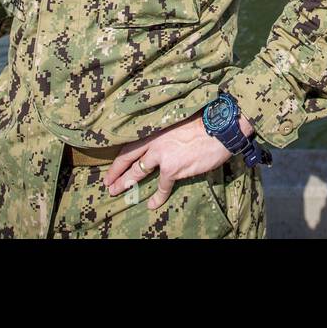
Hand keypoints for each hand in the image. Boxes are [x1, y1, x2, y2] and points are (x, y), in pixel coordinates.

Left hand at [104, 112, 254, 209]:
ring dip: (126, 183)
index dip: (120, 157)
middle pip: (128, 158)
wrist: (219, 130)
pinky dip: (157, 197)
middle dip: (116, 172)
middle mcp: (155, 142)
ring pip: (137, 172)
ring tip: (117, 191)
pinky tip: (151, 205)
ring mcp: (162, 156)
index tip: (112, 166)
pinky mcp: (172, 168)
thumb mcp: (178, 123)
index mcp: (156, 130)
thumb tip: (162, 143)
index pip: (131, 144)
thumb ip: (166, 134)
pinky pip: (162, 187)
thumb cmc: (204, 124)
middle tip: (107, 183)